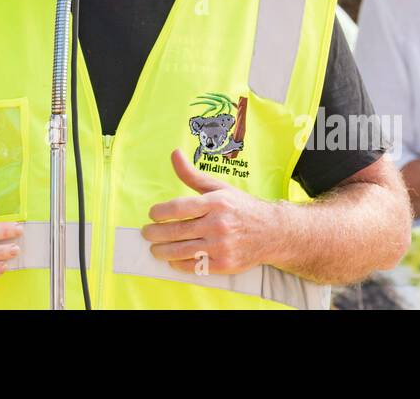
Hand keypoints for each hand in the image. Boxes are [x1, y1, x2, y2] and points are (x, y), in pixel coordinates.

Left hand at [141, 149, 274, 275]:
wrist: (273, 232)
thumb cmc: (242, 208)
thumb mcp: (220, 188)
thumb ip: (193, 176)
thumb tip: (174, 153)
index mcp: (216, 203)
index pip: (179, 208)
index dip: (160, 212)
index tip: (152, 214)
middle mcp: (218, 224)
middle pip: (177, 231)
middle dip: (155, 234)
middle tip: (146, 233)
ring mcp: (222, 246)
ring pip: (182, 251)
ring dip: (162, 251)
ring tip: (154, 248)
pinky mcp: (225, 264)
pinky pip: (195, 266)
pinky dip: (179, 264)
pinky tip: (172, 260)